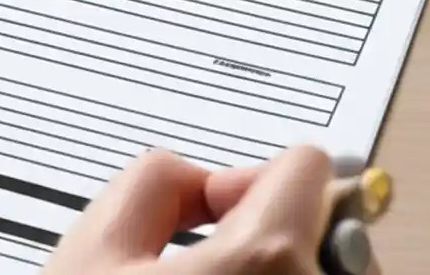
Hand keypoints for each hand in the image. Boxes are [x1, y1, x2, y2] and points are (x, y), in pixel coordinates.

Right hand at [44, 146, 338, 274]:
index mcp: (263, 261)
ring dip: (291, 268)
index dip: (254, 175)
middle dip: (278, 229)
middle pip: (332, 225)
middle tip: (216, 260)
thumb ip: (155, 177)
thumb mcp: (94, 247)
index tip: (226, 205)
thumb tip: (197, 174)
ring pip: (336, 270)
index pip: (308, 166)